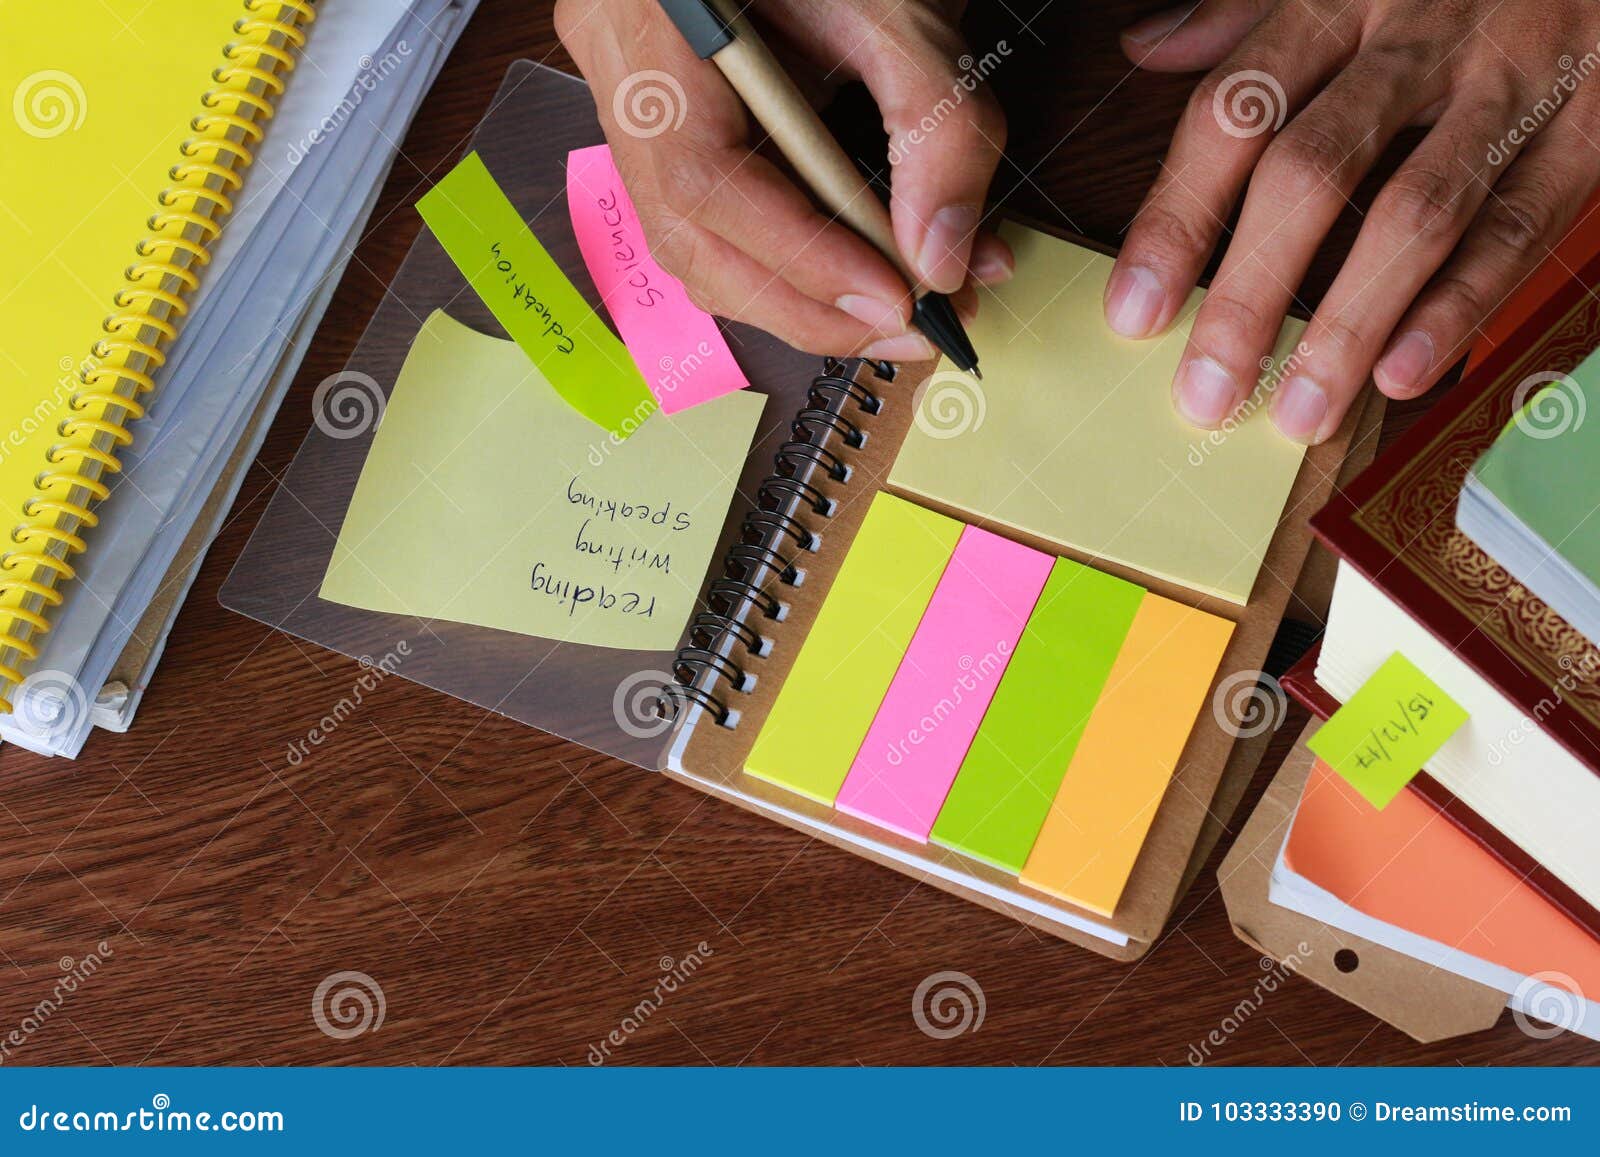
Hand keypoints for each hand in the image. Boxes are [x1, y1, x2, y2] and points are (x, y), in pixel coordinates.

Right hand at [556, 0, 1012, 360]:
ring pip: (693, 247)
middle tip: (910, 329)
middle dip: (808, 304)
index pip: (703, 177)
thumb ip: (935, 125)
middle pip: (689, 237)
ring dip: (799, 300)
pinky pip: (708, 222)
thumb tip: (942, 256)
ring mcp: (628, 104)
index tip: (896, 298)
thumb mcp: (899, 7)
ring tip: (893, 312)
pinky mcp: (660, 126)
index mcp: (650, 21)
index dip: (801, 257)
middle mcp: (618, 69)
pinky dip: (783, 265)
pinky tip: (850, 273)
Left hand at [1107, 0, 1599, 442]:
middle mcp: (1419, 39)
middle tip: (1208, 390)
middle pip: (1313, 172)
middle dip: (1250, 293)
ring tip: (1302, 410)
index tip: (1133, 311)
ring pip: (1417, 213)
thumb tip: (1147, 46)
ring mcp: (1509, 84)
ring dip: (1350, 324)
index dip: (1178, 215)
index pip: (1234, 113)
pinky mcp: (1584, 130)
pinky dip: (1460, 306)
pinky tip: (1403, 370)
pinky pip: (1517, 227)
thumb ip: (1247, 16)